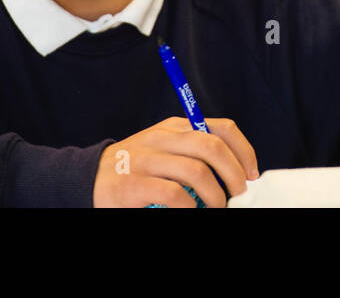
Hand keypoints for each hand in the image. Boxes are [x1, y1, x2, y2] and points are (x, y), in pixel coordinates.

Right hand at [92, 116, 259, 207]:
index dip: (244, 150)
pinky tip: (189, 212)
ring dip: (214, 196)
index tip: (252, 173)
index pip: (220, 128)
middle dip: (234, 173)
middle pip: (211, 146)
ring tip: (215, 208)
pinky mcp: (132, 184)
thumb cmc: (136, 170)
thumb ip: (193, 154)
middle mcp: (161, 138)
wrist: (88, 178)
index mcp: (174, 128)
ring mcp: (145, 160)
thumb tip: (236, 173)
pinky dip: (188, 208)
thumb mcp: (164, 151)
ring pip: (196, 170)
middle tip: (238, 194)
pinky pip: (173, 195)